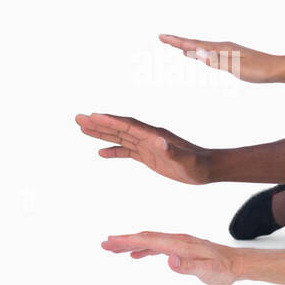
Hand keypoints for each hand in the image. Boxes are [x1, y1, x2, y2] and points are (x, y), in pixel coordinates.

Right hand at [76, 113, 211, 183]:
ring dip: (102, 133)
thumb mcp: (185, 160)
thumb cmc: (197, 164)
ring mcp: (147, 146)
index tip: (92, 116)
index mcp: (154, 135)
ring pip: (120, 137)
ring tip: (82, 128)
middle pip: (119, 128)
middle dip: (99, 124)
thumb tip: (159, 143)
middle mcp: (148, 137)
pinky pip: (127, 152)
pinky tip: (101, 152)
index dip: (110, 121)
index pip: (128, 126)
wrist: (207, 169)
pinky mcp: (149, 156)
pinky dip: (114, 151)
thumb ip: (172, 152)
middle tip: (78, 118)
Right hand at [102, 232, 237, 284]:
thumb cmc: (224, 269)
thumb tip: (169, 260)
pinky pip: (159, 246)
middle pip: (146, 238)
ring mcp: (180, 243)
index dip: (128, 241)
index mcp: (181, 244)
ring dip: (132, 244)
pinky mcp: (182, 249)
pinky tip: (136, 255)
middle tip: (104, 244)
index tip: (110, 241)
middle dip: (124, 240)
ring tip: (113, 249)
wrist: (238, 263)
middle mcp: (179, 240)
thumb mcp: (208, 271)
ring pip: (151, 241)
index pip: (150, 240)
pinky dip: (144, 248)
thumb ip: (189, 266)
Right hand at [158, 34, 277, 82]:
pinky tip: (198, 54)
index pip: (195, 44)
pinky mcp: (232, 56)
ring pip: (202, 47)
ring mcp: (227, 51)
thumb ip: (216, 61)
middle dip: (178, 41)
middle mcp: (223, 47)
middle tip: (162, 37)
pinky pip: (210, 52)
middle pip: (196, 43)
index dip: (177, 42)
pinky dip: (199, 51)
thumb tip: (197, 53)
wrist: (277, 69)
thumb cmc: (259, 70)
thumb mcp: (236, 68)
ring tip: (175, 45)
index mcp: (221, 49)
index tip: (162, 37)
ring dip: (188, 46)